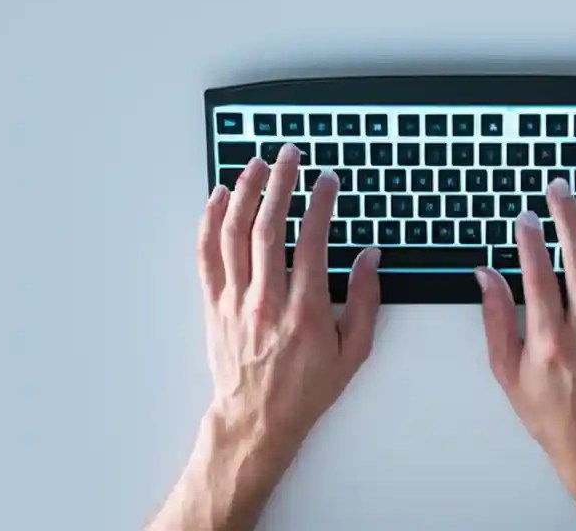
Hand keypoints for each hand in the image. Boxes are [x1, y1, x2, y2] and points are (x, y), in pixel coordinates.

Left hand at [147, 144, 380, 530]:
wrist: (256, 420)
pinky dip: (210, 221)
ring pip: (234, 234)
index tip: (327, 180)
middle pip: (268, 228)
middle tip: (290, 155)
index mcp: (305, 311)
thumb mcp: (353, 353)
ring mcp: (236, 301)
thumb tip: (369, 257)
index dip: (320, 204)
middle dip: (280, 183)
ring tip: (256, 164)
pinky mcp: (214, 304)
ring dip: (245, 192)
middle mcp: (266, 301)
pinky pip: (207, 255)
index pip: (311, 242)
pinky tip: (220, 197)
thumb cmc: (306, 389)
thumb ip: (366, 302)